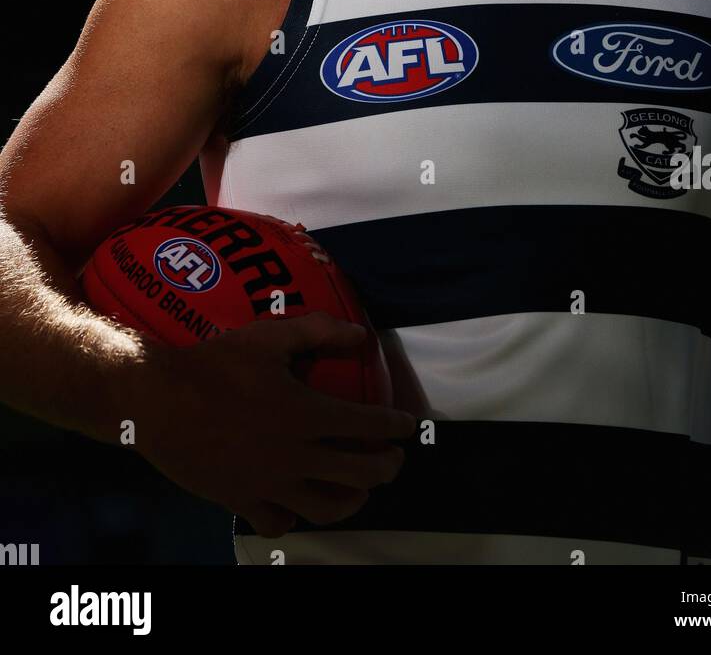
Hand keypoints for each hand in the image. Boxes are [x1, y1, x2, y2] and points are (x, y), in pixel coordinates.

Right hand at [123, 312, 416, 537]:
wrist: (158, 401)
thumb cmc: (216, 364)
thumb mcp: (270, 336)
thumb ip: (319, 332)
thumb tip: (361, 335)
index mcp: (307, 413)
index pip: (369, 426)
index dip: (396, 426)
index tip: (408, 426)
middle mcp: (296, 455)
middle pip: (361, 473)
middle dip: (387, 467)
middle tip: (394, 459)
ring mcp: (270, 483)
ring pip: (329, 507)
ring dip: (354, 499)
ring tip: (361, 489)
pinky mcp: (243, 500)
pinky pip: (280, 521)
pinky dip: (296, 515)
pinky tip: (300, 502)